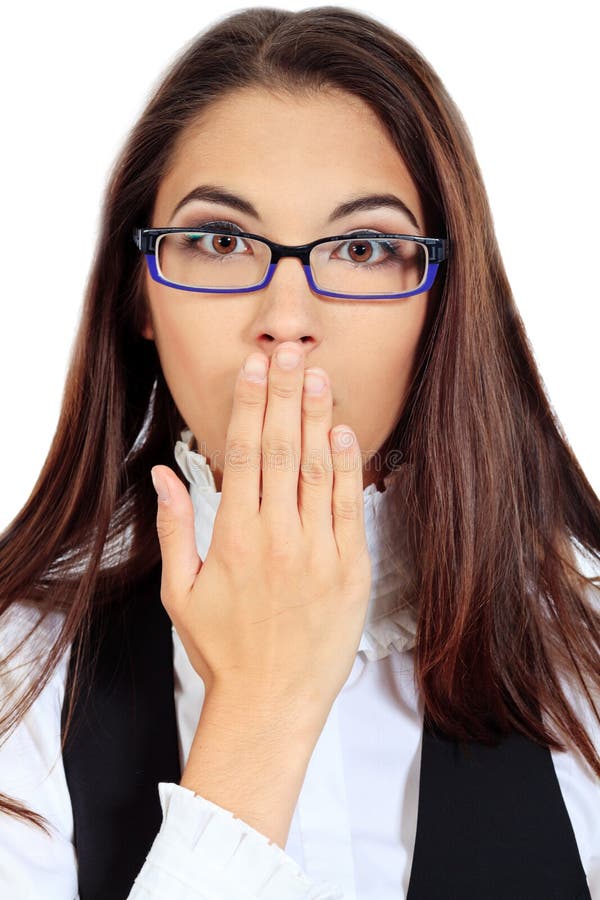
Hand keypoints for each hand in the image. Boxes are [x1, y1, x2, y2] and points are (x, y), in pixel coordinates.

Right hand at [151, 341, 371, 730]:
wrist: (272, 705)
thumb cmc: (223, 650)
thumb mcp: (181, 593)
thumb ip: (175, 528)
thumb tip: (163, 474)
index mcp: (235, 538)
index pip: (242, 454)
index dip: (249, 405)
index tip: (254, 368)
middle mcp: (278, 537)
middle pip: (282, 448)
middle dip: (285, 395)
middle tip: (289, 351)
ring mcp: (320, 553)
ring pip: (318, 470)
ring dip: (318, 419)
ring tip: (318, 376)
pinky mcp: (352, 570)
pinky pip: (350, 508)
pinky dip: (348, 468)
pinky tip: (344, 433)